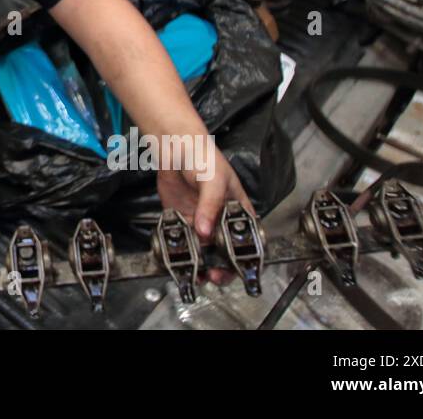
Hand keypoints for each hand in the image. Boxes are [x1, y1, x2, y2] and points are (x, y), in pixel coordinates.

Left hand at [156, 146, 253, 285]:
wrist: (175, 146)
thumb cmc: (204, 156)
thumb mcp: (214, 180)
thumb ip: (210, 206)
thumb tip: (205, 231)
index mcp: (238, 211)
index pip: (248, 240)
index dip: (245, 258)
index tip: (237, 268)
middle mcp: (220, 220)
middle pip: (225, 251)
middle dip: (221, 267)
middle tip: (214, 275)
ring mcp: (200, 221)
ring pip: (203, 250)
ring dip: (199, 262)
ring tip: (194, 271)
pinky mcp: (181, 219)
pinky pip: (181, 238)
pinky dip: (179, 248)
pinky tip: (177, 253)